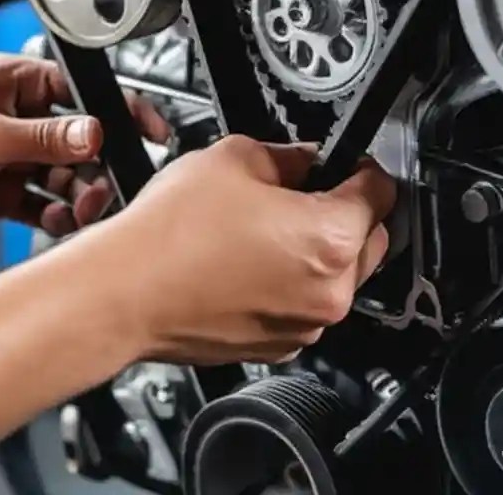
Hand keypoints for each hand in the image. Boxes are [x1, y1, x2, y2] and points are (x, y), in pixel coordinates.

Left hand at [0, 55, 169, 233]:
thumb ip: (46, 137)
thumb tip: (96, 133)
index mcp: (20, 83)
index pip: (86, 95)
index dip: (122, 114)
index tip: (150, 133)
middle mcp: (22, 118)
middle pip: (84, 144)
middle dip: (97, 170)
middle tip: (98, 192)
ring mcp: (14, 155)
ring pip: (68, 177)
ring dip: (79, 197)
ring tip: (77, 214)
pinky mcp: (4, 189)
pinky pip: (44, 203)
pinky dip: (55, 216)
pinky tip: (54, 223)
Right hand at [87, 136, 396, 365]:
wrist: (123, 294)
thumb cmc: (167, 236)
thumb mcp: (233, 159)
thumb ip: (287, 155)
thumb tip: (305, 159)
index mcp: (331, 238)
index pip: (380, 191)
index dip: (360, 167)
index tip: (346, 161)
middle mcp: (330, 292)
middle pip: (370, 239)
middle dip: (346, 212)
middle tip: (303, 192)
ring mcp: (305, 325)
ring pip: (338, 277)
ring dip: (317, 252)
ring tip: (263, 229)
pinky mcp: (278, 346)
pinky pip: (303, 306)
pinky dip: (290, 285)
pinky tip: (248, 262)